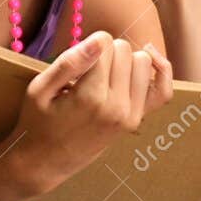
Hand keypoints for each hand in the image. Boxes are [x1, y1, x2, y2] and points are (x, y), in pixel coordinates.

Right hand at [9, 31, 172, 197]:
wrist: (45, 161)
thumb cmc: (38, 122)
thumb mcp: (39, 89)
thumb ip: (69, 63)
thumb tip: (100, 39)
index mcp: (90, 97)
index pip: (103, 43)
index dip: (86, 46)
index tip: (73, 63)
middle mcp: (116, 106)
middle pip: (123, 49)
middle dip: (103, 53)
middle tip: (84, 73)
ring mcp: (131, 115)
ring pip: (142, 62)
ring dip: (123, 62)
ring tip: (102, 76)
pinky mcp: (137, 120)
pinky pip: (163, 90)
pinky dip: (160, 71)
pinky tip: (149, 60)